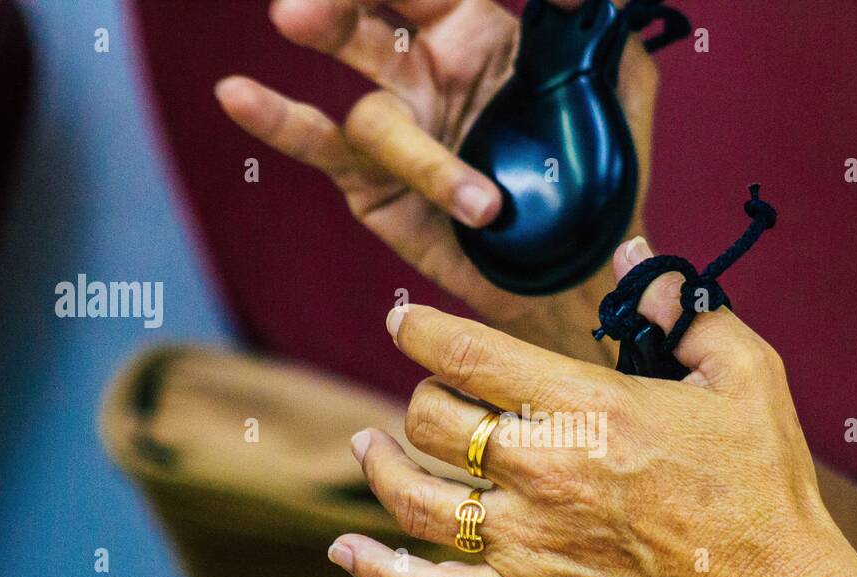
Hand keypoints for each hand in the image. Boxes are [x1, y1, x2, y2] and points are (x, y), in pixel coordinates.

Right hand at [214, 0, 658, 364]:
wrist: (579, 270)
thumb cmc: (602, 173)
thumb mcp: (619, 85)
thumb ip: (598, 28)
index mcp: (475, 30)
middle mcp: (423, 68)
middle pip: (365, 14)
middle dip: (340, 5)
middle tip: (309, 7)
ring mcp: (395, 124)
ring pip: (375, 110)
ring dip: (425, 160)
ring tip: (486, 208)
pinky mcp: (372, 183)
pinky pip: (322, 146)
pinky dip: (277, 121)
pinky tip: (237, 94)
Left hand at [326, 238, 851, 576]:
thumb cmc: (763, 484)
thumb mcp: (745, 375)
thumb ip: (682, 308)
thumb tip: (632, 255)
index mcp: (587, 407)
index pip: (467, 352)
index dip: (420, 328)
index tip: (403, 319)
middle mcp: (542, 470)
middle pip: (431, 419)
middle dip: (421, 394)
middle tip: (432, 390)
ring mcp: (526, 540)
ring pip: (413, 497)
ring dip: (379, 465)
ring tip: (365, 446)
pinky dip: (381, 572)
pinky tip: (346, 552)